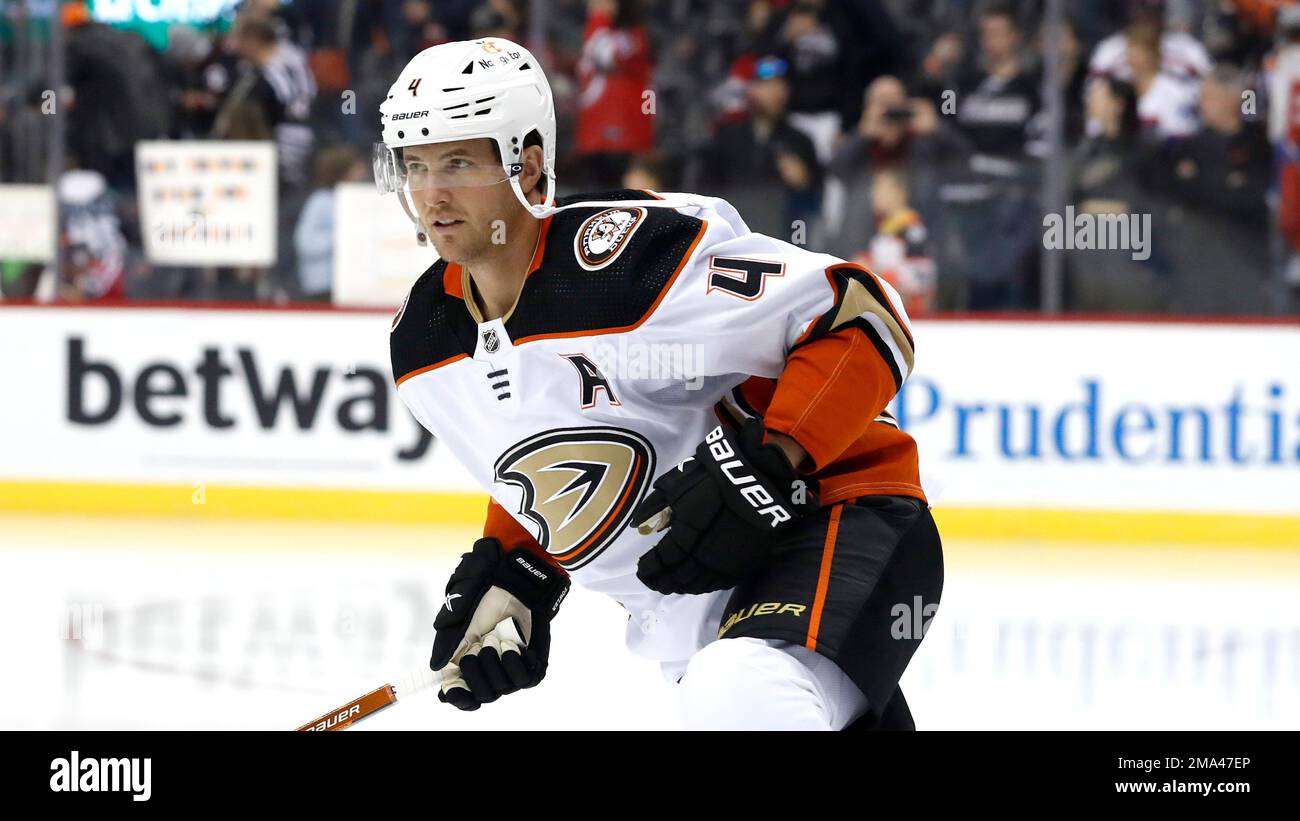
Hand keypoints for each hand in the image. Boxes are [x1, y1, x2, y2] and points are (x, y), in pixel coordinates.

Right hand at [430, 538, 569, 709]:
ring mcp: (509, 664)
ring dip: (496, 666)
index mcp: (464, 658)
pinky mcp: (530, 659)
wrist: (514, 575)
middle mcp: (487, 665)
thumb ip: (447, 641)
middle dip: (477, 675)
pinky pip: (525, 679)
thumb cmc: (483, 589)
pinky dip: (515, 665)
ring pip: (502, 688)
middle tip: (478, 648)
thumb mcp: (458, 611)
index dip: (458, 697)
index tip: (453, 690)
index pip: (461, 695)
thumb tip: (438, 669)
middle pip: (482, 695)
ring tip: (496, 640)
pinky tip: (510, 647)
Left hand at [631, 419, 818, 594]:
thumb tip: (637, 526)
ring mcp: (724, 563)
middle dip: (662, 581)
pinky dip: (703, 587)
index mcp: (684, 537)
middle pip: (678, 577)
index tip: (640, 569)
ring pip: (698, 584)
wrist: (760, 481)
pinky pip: (718, 584)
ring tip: (671, 586)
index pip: (661, 560)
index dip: (649, 568)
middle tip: (652, 582)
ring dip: (681, 587)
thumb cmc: (714, 479)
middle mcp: (702, 556)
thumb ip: (654, 507)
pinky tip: (696, 584)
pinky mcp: (742, 565)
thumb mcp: (678, 485)